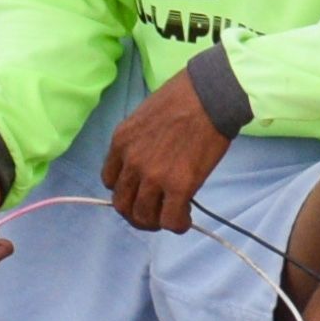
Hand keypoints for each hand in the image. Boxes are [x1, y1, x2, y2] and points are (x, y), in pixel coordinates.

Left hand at [100, 71, 226, 233]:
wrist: (211, 95)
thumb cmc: (183, 98)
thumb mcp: (144, 117)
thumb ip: (138, 143)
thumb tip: (149, 163)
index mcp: (120, 142)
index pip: (109, 181)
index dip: (125, 191)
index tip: (139, 191)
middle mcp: (131, 162)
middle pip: (121, 204)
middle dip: (136, 213)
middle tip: (153, 213)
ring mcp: (154, 176)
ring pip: (142, 217)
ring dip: (155, 222)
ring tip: (171, 216)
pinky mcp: (179, 186)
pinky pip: (170, 219)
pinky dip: (177, 225)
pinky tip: (185, 219)